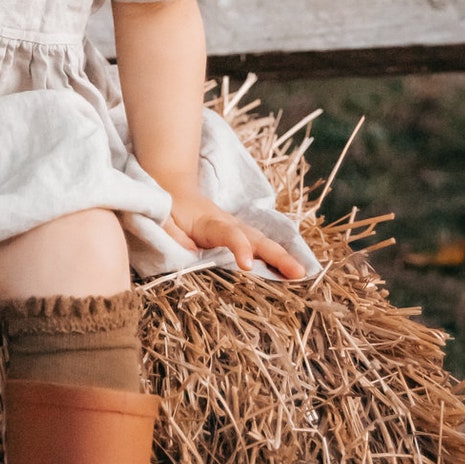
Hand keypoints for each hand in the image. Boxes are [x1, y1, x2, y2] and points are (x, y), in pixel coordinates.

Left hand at [164, 189, 307, 280]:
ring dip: (283, 258)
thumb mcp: (162, 221)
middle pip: (257, 238)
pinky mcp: (240, 235)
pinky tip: (291, 272)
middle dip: (278, 256)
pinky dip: (277, 258)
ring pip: (263, 242)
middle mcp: (229, 224)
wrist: (175, 188)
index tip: (247, 265)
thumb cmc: (169, 209)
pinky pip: (261, 247)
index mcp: (210, 223)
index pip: (230, 235)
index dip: (240, 248)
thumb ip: (173, 237)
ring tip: (301, 275)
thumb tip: (189, 254)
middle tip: (298, 273)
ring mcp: (237, 229)